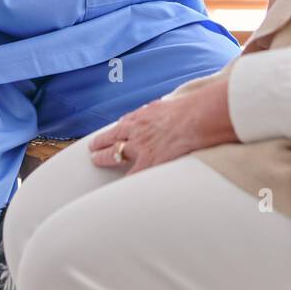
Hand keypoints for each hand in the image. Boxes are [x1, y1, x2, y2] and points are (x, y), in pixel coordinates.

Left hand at [88, 68, 236, 172]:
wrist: (197, 118)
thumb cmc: (193, 109)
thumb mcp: (175, 103)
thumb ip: (169, 109)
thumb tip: (173, 108)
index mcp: (146, 115)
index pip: (126, 123)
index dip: (118, 129)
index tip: (114, 133)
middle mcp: (138, 129)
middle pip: (113, 136)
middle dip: (101, 141)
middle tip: (93, 147)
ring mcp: (140, 146)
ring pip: (114, 153)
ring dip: (102, 157)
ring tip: (95, 160)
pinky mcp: (148, 163)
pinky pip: (131, 175)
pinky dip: (124, 180)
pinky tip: (116, 186)